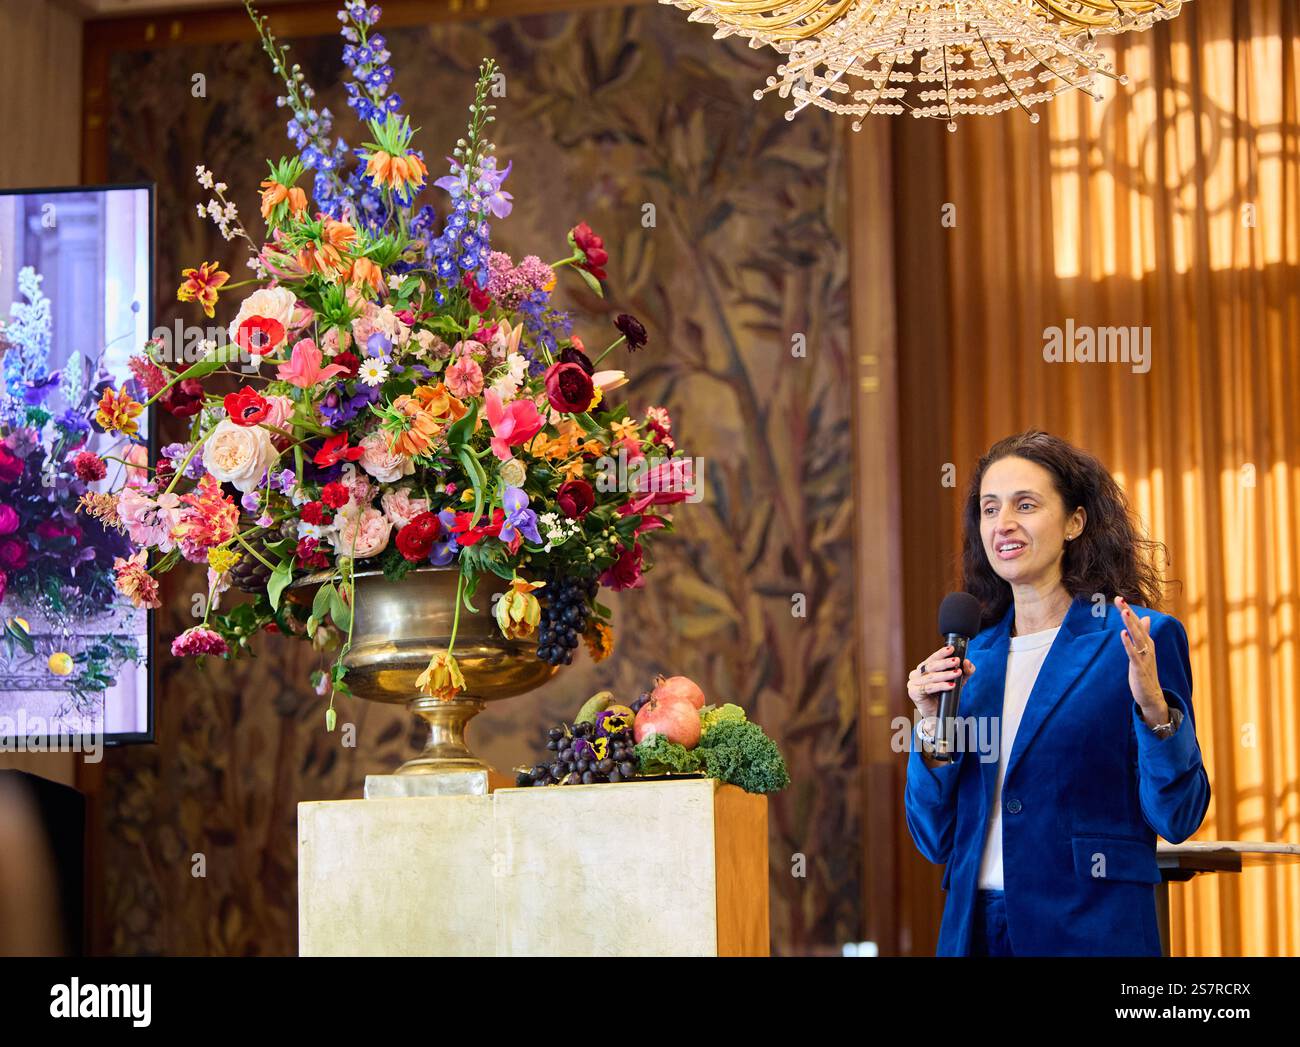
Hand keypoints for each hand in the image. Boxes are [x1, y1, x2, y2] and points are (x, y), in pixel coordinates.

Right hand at [907, 643, 975, 719]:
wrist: (938, 715)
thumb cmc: (945, 696)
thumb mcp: (957, 681)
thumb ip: (965, 671)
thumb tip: (967, 662)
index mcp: (923, 669)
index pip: (932, 658)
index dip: (941, 653)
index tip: (952, 649)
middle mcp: (915, 674)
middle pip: (930, 666)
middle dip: (945, 663)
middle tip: (957, 661)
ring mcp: (912, 683)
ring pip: (931, 676)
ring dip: (946, 674)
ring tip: (958, 673)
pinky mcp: (913, 693)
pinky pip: (929, 687)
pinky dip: (941, 686)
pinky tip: (951, 685)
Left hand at [1115, 595, 1165, 716]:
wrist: (1152, 695)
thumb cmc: (1146, 671)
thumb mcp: (1144, 650)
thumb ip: (1145, 634)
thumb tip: (1146, 618)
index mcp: (1147, 643)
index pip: (1137, 623)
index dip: (1129, 611)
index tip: (1119, 598)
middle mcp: (1148, 647)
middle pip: (1137, 627)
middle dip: (1128, 612)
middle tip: (1119, 598)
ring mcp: (1145, 657)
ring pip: (1137, 637)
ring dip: (1130, 624)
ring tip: (1124, 611)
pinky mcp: (1139, 668)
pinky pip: (1133, 653)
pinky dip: (1128, 643)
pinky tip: (1122, 634)